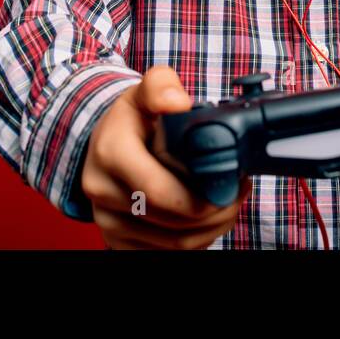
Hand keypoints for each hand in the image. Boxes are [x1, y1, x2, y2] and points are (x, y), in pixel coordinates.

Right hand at [81, 65, 252, 248]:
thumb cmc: (133, 118)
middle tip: (237, 191)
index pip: (161, 191)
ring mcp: (107, 222)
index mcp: (110, 153)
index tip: (232, 181)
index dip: (204, 195)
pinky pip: (166, 253)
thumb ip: (162, 86)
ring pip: (175, 243)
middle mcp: (102, 192)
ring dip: (211, 228)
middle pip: (174, 222)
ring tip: (228, 202)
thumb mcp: (144, 90)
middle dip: (216, 211)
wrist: (102, 143)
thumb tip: (178, 103)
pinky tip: (206, 218)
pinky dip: (195, 240)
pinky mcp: (117, 242)